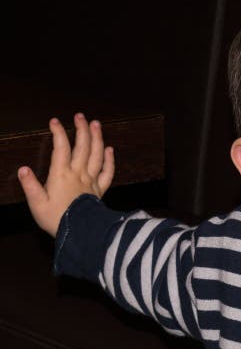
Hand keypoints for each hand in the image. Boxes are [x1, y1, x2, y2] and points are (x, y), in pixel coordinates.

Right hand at [17, 113, 114, 237]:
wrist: (81, 233)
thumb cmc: (57, 220)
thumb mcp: (37, 204)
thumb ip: (30, 186)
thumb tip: (23, 169)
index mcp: (61, 175)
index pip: (61, 148)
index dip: (58, 133)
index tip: (55, 121)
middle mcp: (78, 174)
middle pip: (83, 147)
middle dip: (81, 129)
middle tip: (80, 116)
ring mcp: (92, 181)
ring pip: (97, 155)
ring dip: (97, 138)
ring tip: (96, 124)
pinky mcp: (100, 190)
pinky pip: (108, 172)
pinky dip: (110, 160)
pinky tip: (110, 149)